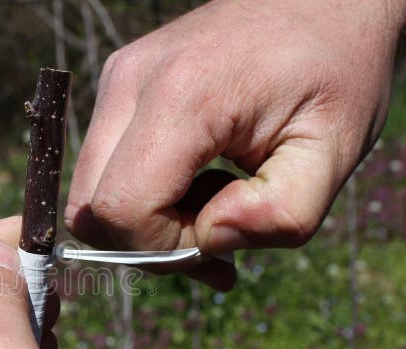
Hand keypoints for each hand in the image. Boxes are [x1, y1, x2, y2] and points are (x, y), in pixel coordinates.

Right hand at [66, 0, 405, 289]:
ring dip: (142, 222)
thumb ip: (280, 215)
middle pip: (89, 208)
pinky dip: (140, 195)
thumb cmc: (333, 72)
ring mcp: (117, 78)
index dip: (164, 248)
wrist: (320, 0)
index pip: (123, 208)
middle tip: (214, 240)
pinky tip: (195, 185)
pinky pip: (103, 168)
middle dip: (146, 243)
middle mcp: (132, 82)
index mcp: (184, 96)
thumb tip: (208, 239)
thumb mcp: (336, 152)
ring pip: (89, 194)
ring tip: (209, 209)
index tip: (220, 243)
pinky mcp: (117, 83)